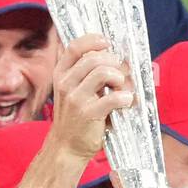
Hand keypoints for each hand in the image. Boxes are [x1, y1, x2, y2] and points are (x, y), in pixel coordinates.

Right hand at [49, 33, 135, 158]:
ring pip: (103, 73)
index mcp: (61, 75)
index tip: (107, 43)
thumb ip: (88, 75)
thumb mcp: (73, 92)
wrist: (66, 147)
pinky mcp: (88, 113)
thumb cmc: (75, 118)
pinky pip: (113, 98)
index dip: (92, 40)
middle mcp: (65, 84)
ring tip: (122, 89)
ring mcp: (75, 98)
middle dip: (113, 63)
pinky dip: (125, 98)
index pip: (74, 47)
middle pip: (93, 58)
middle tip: (120, 75)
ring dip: (119, 79)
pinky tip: (126, 102)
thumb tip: (120, 61)